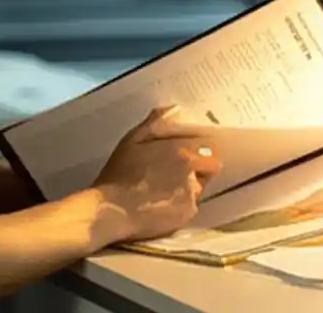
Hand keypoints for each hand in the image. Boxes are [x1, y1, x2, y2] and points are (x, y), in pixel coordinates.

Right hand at [93, 106, 222, 241]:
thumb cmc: (118, 175)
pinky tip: (162, 207)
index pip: (210, 146)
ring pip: (201, 187)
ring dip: (191, 187)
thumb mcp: (132, 141)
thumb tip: (175, 109)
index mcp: (181, 149)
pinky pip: (192, 207)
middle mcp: (191, 170)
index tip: (191, 155)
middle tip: (180, 175)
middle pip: (212, 166)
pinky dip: (182, 206)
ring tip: (166, 192)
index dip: (201, 150)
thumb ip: (156, 122)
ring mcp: (192, 194)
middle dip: (201, 168)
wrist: (110, 211)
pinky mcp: (188, 214)